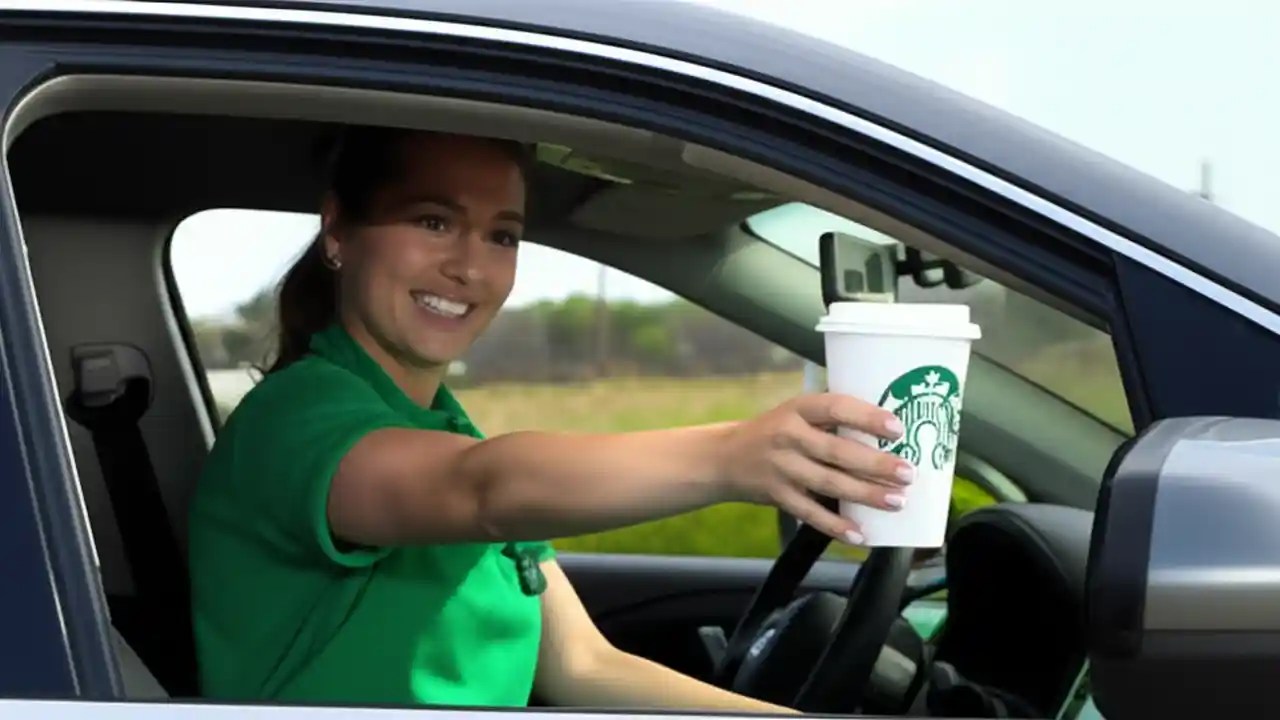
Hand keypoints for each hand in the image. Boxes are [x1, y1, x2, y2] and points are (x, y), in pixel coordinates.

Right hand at [715, 393, 911, 543]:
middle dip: (876, 464)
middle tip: (908, 473)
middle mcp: (788, 436)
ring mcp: (782, 468)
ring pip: (829, 483)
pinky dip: (835, 526)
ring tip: (897, 501)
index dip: (867, 417)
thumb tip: (890, 432)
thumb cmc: (775, 431)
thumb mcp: (797, 413)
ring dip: (865, 494)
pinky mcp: (778, 496)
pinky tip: (859, 534)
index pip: (836, 408)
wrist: (726, 457)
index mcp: (798, 408)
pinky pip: (811, 513)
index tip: (897, 428)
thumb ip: (832, 420)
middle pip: (837, 451)